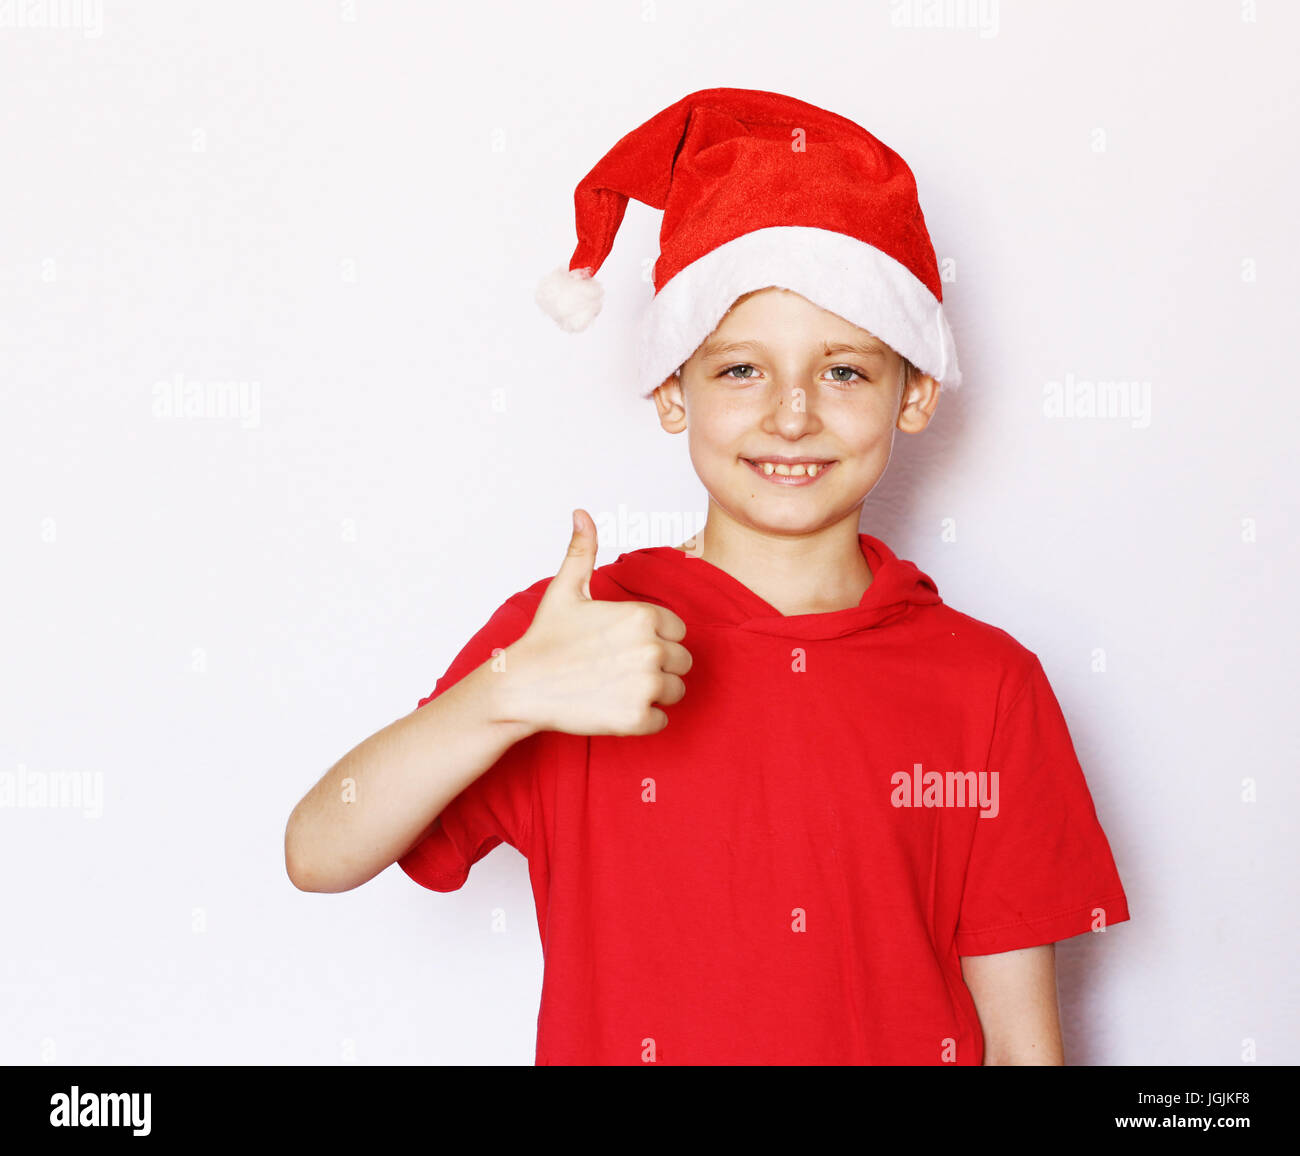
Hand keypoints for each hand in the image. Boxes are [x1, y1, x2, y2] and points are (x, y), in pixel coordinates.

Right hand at [499, 509, 691, 735]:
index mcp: (642, 616)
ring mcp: (645, 685)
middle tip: (620, 670)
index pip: (678, 631)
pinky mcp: (637, 718)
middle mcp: (650, 648)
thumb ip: (583, 551)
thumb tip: (581, 513)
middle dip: (659, 667)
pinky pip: (662, 720)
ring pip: (676, 691)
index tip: (625, 646)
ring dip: (654, 693)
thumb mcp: (565, 590)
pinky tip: (614, 708)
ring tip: (618, 688)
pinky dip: (643, 719)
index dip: (655, 639)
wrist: (521, 686)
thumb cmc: (545, 638)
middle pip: (682, 662)